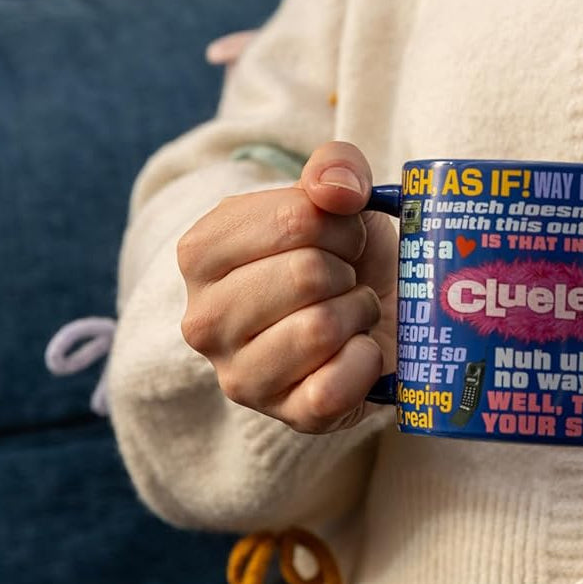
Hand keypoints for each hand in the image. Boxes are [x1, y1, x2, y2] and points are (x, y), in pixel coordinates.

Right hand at [178, 141, 396, 432]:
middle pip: (306, 274)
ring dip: (357, 312)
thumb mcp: (339, 194)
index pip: (293, 220)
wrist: (379, 315)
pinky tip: (359, 350)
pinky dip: (367, 360)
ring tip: (351, 311)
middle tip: (347, 276)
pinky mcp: (285, 417)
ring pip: (319, 329)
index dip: (338, 223)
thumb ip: (335, 167)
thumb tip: (336, 190)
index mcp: (201, 252)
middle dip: (347, 268)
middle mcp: (204, 320)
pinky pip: (336, 385)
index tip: (339, 235)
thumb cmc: (346, 251)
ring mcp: (240, 376)